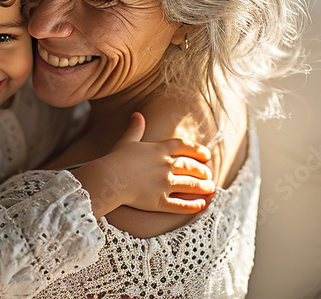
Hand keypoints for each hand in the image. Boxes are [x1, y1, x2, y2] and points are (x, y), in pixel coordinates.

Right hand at [98, 112, 214, 213]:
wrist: (108, 178)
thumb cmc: (115, 159)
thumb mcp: (127, 140)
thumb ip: (135, 128)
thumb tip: (137, 114)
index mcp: (159, 150)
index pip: (183, 146)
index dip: (197, 150)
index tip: (206, 155)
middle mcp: (165, 166)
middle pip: (191, 167)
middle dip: (202, 170)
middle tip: (209, 174)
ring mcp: (164, 184)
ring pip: (190, 185)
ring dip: (203, 187)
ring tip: (211, 188)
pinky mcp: (159, 201)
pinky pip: (181, 205)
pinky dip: (193, 205)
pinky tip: (202, 205)